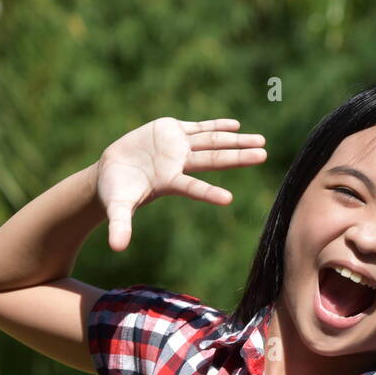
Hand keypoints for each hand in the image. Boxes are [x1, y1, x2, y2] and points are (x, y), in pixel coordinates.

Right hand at [96, 116, 266, 251]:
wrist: (112, 171)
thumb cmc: (115, 193)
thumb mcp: (117, 208)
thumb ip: (120, 226)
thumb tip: (116, 249)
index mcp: (169, 183)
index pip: (192, 188)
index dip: (208, 192)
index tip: (229, 200)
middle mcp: (179, 164)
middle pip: (214, 159)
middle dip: (238, 157)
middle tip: (263, 155)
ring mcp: (178, 147)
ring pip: (212, 142)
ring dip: (236, 141)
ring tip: (261, 141)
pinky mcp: (172, 131)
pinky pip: (199, 128)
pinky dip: (216, 126)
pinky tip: (236, 126)